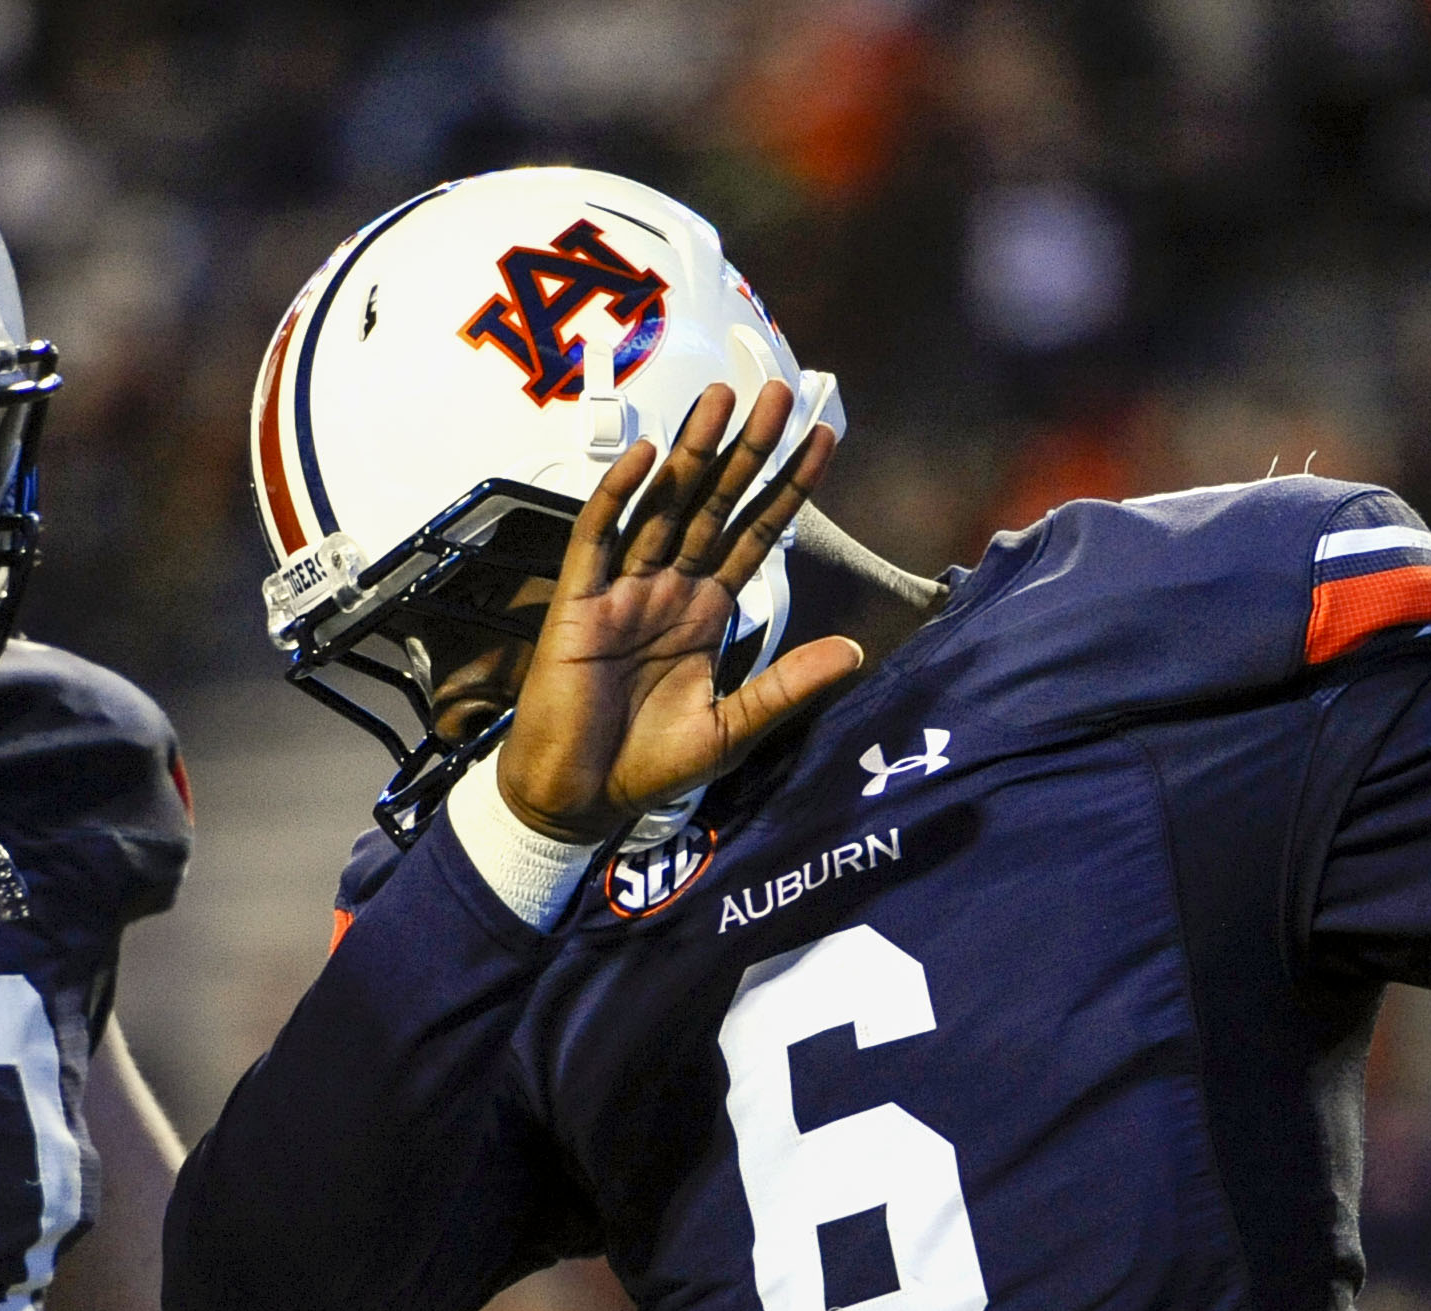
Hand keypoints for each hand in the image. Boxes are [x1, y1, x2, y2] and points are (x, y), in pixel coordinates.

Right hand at [497, 377, 862, 844]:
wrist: (576, 798)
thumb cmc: (646, 767)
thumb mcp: (731, 728)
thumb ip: (787, 686)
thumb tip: (855, 653)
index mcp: (706, 612)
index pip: (757, 534)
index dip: (789, 488)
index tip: (822, 438)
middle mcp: (668, 589)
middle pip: (714, 504)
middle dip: (745, 449)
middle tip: (776, 392)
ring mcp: (622, 591)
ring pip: (661, 507)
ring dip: (690, 454)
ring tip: (720, 399)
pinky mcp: (578, 603)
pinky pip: (597, 538)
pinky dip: (618, 497)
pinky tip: (646, 458)